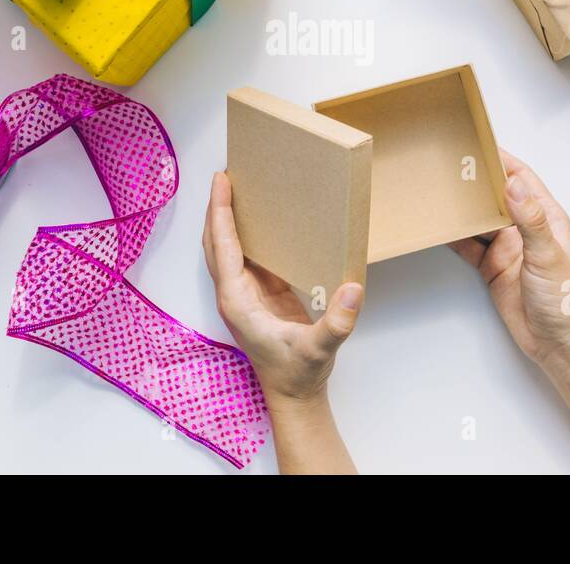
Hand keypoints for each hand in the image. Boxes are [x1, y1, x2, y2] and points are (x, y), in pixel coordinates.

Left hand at [202, 172, 363, 402]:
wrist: (295, 395)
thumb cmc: (299, 374)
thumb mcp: (320, 349)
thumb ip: (337, 322)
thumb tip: (353, 289)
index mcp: (237, 301)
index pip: (223, 247)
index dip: (220, 213)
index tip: (222, 182)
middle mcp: (234, 294)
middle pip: (215, 242)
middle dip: (217, 208)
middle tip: (225, 174)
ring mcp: (245, 294)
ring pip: (227, 248)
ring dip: (227, 219)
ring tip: (237, 188)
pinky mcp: (260, 295)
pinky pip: (247, 256)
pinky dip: (247, 234)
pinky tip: (261, 219)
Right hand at [450, 149, 569, 365]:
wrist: (557, 342)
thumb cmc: (565, 299)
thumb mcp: (548, 255)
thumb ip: (530, 220)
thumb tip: (512, 185)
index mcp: (546, 218)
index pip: (522, 178)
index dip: (502, 160)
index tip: (479, 144)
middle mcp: (526, 229)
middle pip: (497, 196)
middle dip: (476, 182)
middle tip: (450, 166)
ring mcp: (509, 248)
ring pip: (481, 220)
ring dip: (464, 209)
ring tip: (440, 193)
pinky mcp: (494, 267)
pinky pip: (470, 245)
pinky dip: (455, 237)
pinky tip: (440, 228)